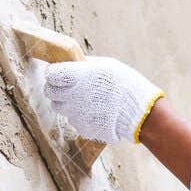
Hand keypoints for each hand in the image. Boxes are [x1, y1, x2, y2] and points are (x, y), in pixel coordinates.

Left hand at [43, 57, 164, 144]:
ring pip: (60, 107)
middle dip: (57, 88)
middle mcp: (72, 96)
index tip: (60, 73)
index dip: (54, 73)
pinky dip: (80, 115)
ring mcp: (75, 114)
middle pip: (50, 92)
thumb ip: (85, 65)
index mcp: (77, 76)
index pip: (50, 74)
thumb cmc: (125, 84)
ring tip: (86, 99)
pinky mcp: (82, 128)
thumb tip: (72, 63)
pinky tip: (94, 111)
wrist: (140, 112)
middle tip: (69, 86)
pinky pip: (73, 119)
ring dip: (67, 102)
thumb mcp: (106, 65)